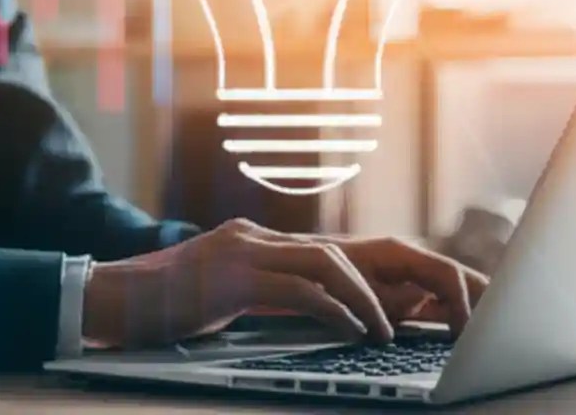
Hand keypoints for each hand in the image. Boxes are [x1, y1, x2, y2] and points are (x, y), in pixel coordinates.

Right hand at [81, 219, 487, 348]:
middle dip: (423, 275)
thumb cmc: (176, 307)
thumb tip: (373, 316)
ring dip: (373, 300)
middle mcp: (271, 241)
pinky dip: (332, 309)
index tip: (461, 302)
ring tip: (390, 333)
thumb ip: (303, 299)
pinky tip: (350, 331)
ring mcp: (250, 253)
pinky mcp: (231, 277)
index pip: (368, 253)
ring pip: (334, 262)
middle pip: (370, 248)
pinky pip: (296, 288)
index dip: (419, 273)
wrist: (112, 298)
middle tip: (463, 308)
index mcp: (280, 246)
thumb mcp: (247, 300)